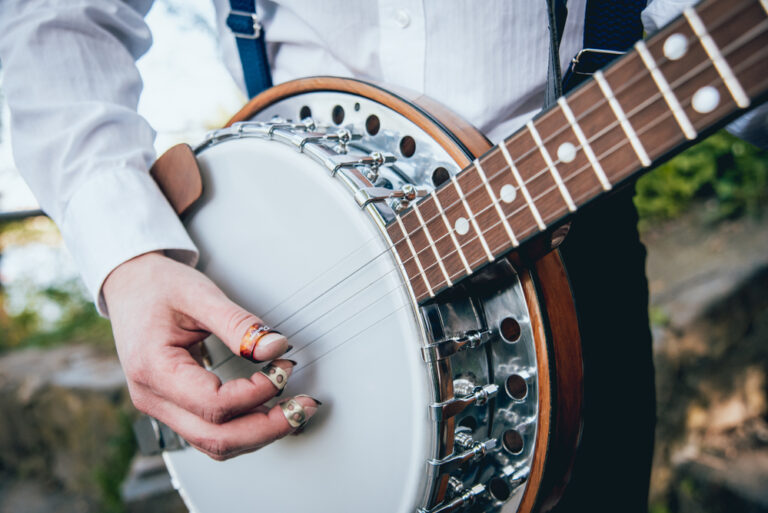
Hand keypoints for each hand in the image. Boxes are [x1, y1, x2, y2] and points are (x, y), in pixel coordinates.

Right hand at [103, 251, 318, 459]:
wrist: (130, 284)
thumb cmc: (157, 286)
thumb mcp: (200, 295)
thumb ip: (240, 324)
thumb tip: (276, 348)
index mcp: (153, 369)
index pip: (213, 404)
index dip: (255, 394)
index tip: (281, 370)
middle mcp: (152, 397)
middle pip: (215, 439)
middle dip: (267, 429)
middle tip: (302, 406)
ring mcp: (160, 407)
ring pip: (213, 445)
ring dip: (258, 434)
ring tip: (293, 411)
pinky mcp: (173, 407)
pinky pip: (209, 433)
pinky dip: (243, 429)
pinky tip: (269, 414)